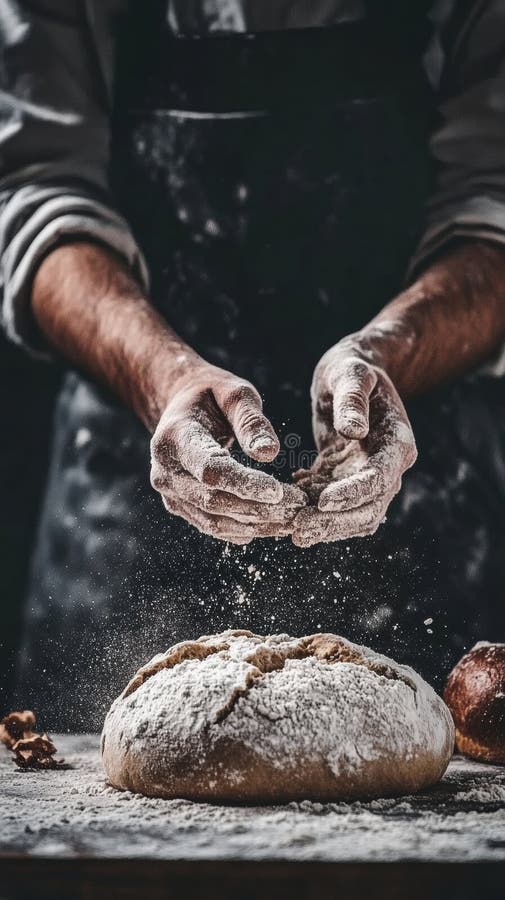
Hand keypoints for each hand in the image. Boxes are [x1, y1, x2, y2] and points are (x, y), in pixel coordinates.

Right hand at [150, 363, 305, 543]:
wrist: (180, 408)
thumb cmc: (211, 395)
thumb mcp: (233, 393)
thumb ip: (250, 420)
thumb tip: (269, 453)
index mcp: (174, 437)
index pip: (211, 469)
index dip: (245, 484)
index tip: (280, 491)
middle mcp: (165, 470)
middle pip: (214, 500)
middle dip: (258, 508)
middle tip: (298, 506)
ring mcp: (169, 492)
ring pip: (214, 521)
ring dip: (255, 525)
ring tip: (291, 520)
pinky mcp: (179, 505)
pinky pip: (212, 525)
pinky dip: (243, 529)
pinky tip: (272, 524)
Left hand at [291, 338, 416, 546]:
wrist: (352, 372)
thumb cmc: (352, 366)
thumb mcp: (350, 373)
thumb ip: (352, 399)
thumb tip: (353, 430)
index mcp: (397, 441)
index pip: (378, 478)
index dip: (352, 493)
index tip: (322, 501)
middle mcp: (390, 465)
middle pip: (369, 507)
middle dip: (335, 521)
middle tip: (299, 531)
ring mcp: (370, 474)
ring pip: (355, 515)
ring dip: (327, 527)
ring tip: (292, 531)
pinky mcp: (349, 478)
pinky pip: (337, 506)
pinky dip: (316, 512)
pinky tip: (290, 504)